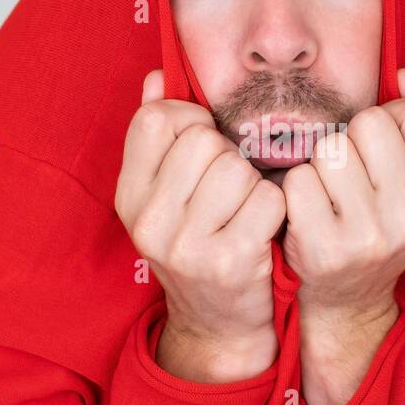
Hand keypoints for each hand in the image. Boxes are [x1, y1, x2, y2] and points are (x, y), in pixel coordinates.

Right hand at [114, 70, 286, 382]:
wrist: (220, 327)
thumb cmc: (201, 246)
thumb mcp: (166, 197)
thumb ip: (160, 139)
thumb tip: (157, 77)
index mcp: (129, 196)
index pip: (153, 120)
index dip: (189, 120)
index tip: (204, 146)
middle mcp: (148, 221)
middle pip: (202, 140)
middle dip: (227, 155)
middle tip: (229, 190)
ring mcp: (185, 245)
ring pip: (237, 167)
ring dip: (254, 183)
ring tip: (245, 210)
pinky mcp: (229, 262)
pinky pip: (268, 199)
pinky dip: (276, 209)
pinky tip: (264, 229)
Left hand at [281, 68, 404, 404]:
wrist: (351, 297)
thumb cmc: (380, 221)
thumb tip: (404, 76)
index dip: (391, 118)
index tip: (383, 149)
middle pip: (369, 124)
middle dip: (352, 139)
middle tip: (351, 175)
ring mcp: (369, 236)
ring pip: (329, 149)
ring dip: (320, 164)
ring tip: (330, 194)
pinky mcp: (323, 249)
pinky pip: (297, 180)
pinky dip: (294, 189)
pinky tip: (308, 212)